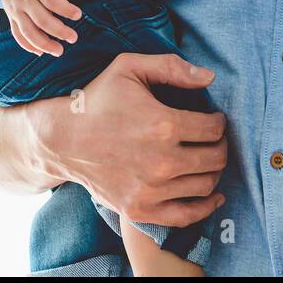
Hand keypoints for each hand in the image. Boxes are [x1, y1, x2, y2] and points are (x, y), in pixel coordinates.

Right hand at [0, 0, 85, 56]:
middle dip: (58, 31)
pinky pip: (17, 35)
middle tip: (74, 38)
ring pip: (28, 32)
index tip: (78, 15)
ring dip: (44, 44)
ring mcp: (16, 11)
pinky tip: (40, 52)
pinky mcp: (11, 17)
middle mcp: (24, 0)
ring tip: (59, 52)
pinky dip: (27, 46)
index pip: (51, 0)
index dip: (65, 9)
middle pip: (41, 20)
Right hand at [29, 53, 227, 226]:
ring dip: (214, 172)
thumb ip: (172, 67)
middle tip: (213, 140)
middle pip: (215, 159)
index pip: (214, 129)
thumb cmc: (97, 100)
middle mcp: (161, 161)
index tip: (213, 120)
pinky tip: (213, 195)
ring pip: (205, 186)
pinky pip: (187, 215)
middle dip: (220, 146)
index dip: (218, 122)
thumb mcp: (129, 67)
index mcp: (163, 125)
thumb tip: (210, 77)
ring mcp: (150, 190)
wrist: (61, 140)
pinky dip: (206, 207)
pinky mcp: (140, 210)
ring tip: (207, 160)